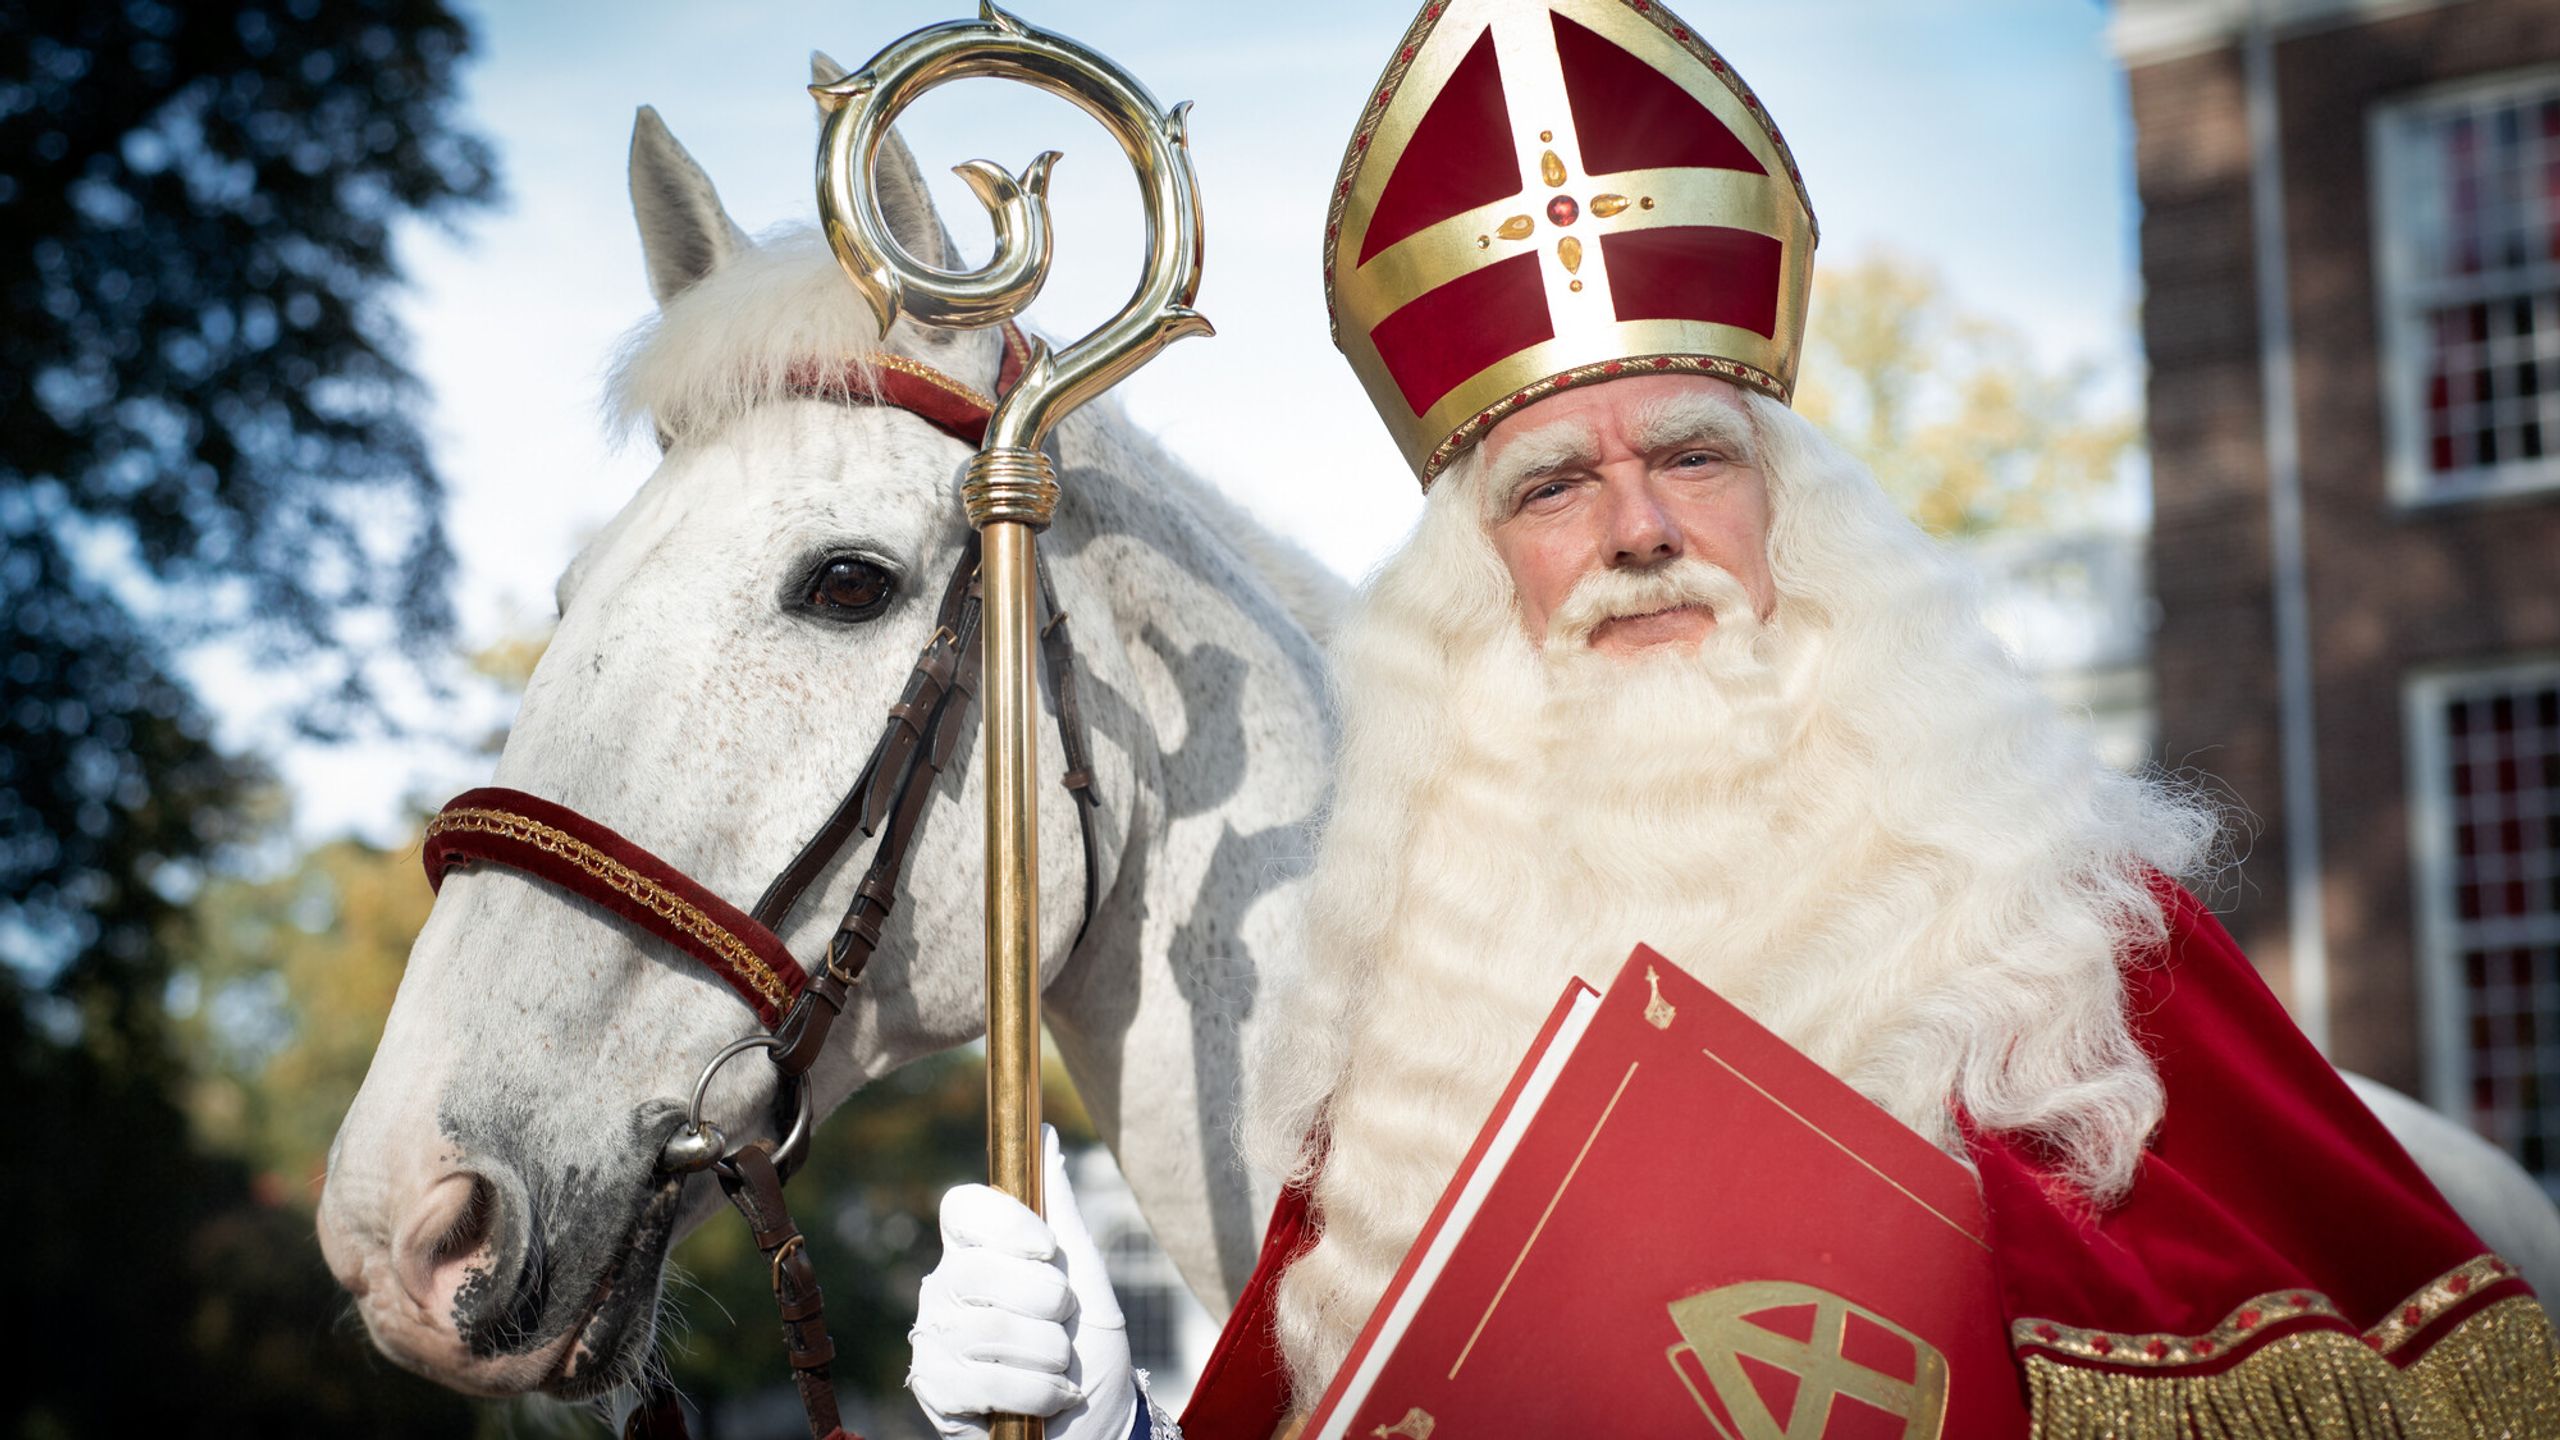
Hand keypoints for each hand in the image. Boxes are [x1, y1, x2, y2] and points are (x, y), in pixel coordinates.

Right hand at [909, 1126, 1136, 1439]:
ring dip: (1047, 1354)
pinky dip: (1034, 1392)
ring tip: (1062, 1366)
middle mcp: (946, 1287)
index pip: (962, 1208)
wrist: (1099, 1424)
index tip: (1045, 1249)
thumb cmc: (1092, 1348)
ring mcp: (935, 1338)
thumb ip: (1062, 1210)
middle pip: (977, 1270)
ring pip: (985, 1329)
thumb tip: (1047, 1135)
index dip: (1003, 1223)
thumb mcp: (1088, 1275)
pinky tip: (1049, 1399)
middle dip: (1045, 1301)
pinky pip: (981, 1380)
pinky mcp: (935, 1389)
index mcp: (979, 1250)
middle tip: (1065, 1322)